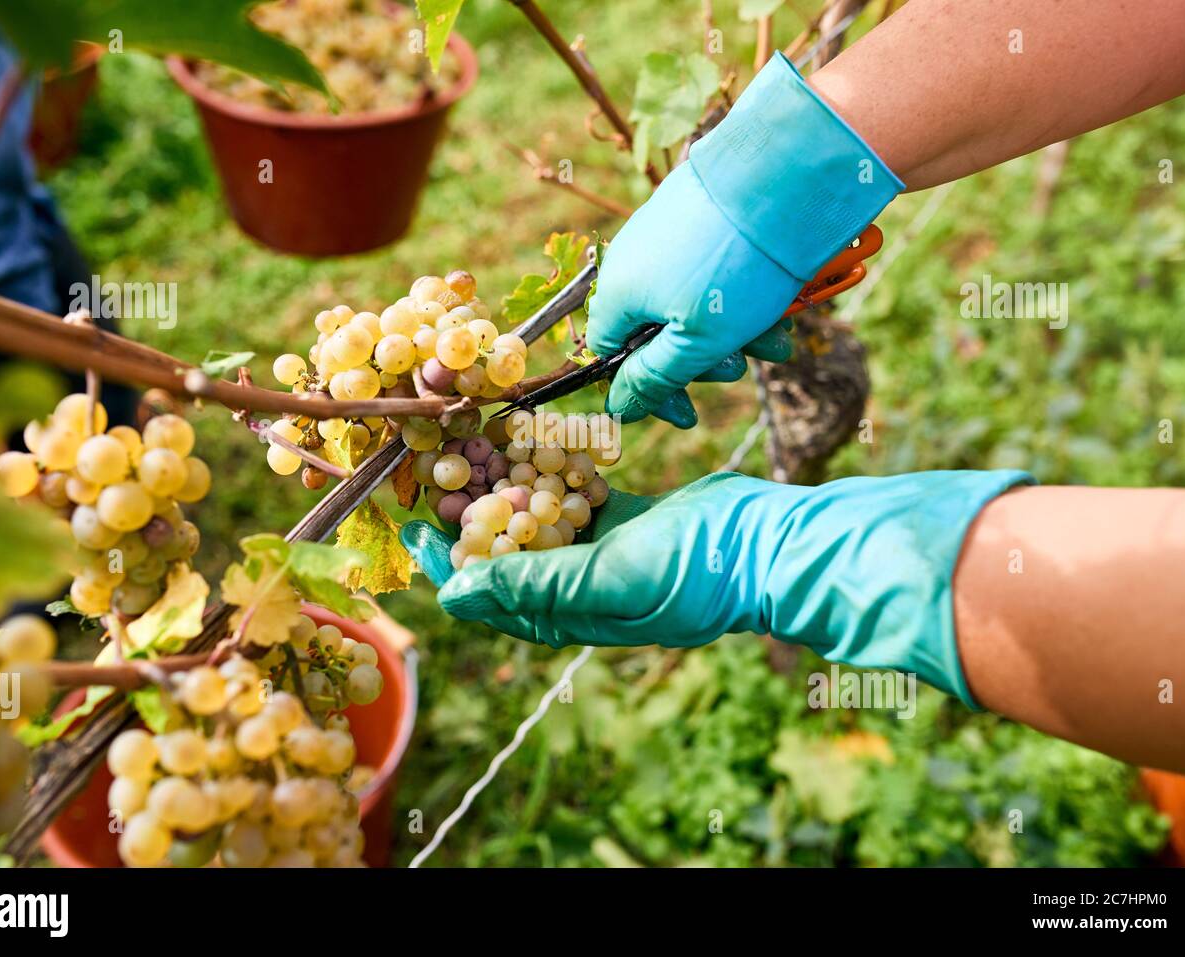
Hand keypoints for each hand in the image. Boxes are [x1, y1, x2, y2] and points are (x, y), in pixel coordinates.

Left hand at [401, 469, 1032, 704]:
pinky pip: (576, 494)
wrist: (769, 545)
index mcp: (572, 614)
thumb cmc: (694, 573)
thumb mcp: (609, 584)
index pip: (492, 595)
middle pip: (507, 552)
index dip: (450, 565)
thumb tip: (458, 598)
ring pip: (537, 518)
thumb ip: (536, 588)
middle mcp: (582, 586)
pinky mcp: (628, 518)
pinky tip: (530, 443)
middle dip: (470, 514)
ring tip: (472, 448)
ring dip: (505, 486)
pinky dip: (553, 471)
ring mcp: (606, 550)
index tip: (414, 529)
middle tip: (437, 471)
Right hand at [588, 52, 902, 426]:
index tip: (686, 414)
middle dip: (702, 360)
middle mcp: (633, 260)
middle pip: (657, 332)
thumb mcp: (697, 341)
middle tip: (738, 367)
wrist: (781, 174)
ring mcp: (667, 232)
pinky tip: (782, 305)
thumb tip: (619, 408)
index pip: (613, 357)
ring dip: (734, 333)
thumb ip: (654, 378)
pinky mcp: (700, 212)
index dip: (648, 389)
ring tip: (776, 339)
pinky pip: (714, 270)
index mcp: (618, 294)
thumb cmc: (736, 267)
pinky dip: (745, 296)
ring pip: (694, 302)